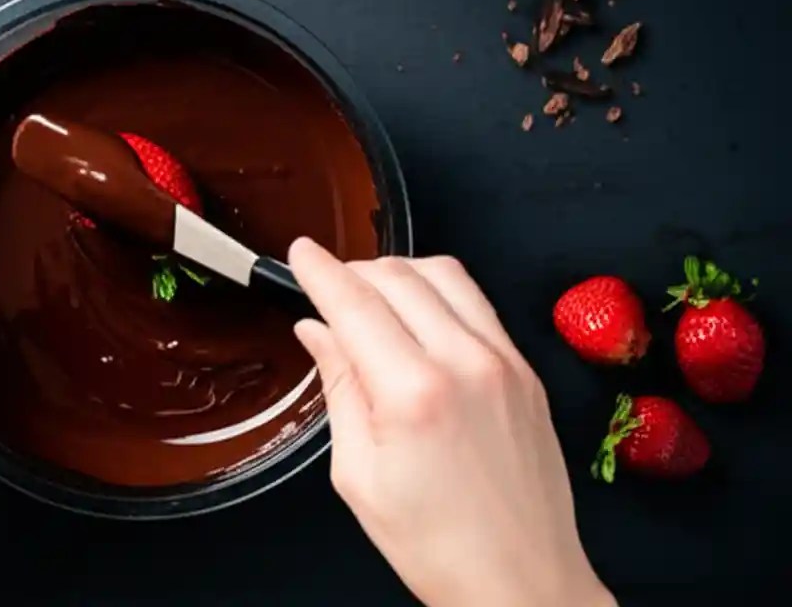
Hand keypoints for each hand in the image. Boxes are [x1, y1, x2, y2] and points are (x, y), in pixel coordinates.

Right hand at [288, 239, 612, 606]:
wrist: (521, 581)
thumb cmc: (439, 547)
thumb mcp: (358, 475)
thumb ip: (340, 387)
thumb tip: (318, 332)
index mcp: (414, 394)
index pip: (356, 303)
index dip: (320, 270)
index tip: (300, 253)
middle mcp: (467, 364)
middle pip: (398, 276)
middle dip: (353, 269)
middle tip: (326, 285)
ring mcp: (505, 363)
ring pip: (445, 274)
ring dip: (399, 271)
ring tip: (370, 296)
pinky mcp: (527, 372)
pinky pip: (478, 303)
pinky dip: (440, 293)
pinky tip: (418, 318)